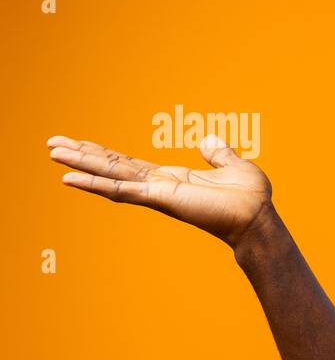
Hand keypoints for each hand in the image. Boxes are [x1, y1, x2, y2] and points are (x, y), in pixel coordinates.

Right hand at [48, 133, 272, 250]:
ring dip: (81, 166)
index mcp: (171, 178)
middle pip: (112, 168)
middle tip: (51, 144)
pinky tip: (72, 180)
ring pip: (110, 176)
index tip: (79, 143)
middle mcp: (159, 185)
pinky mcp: (161, 199)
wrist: (258, 218)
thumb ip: (220, 155)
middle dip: (83, 156)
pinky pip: (122, 191)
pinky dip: (96, 185)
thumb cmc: (249, 198)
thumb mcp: (234, 166)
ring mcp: (157, 193)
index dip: (103, 154)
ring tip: (53, 153)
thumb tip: (208, 141)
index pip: (129, 164)